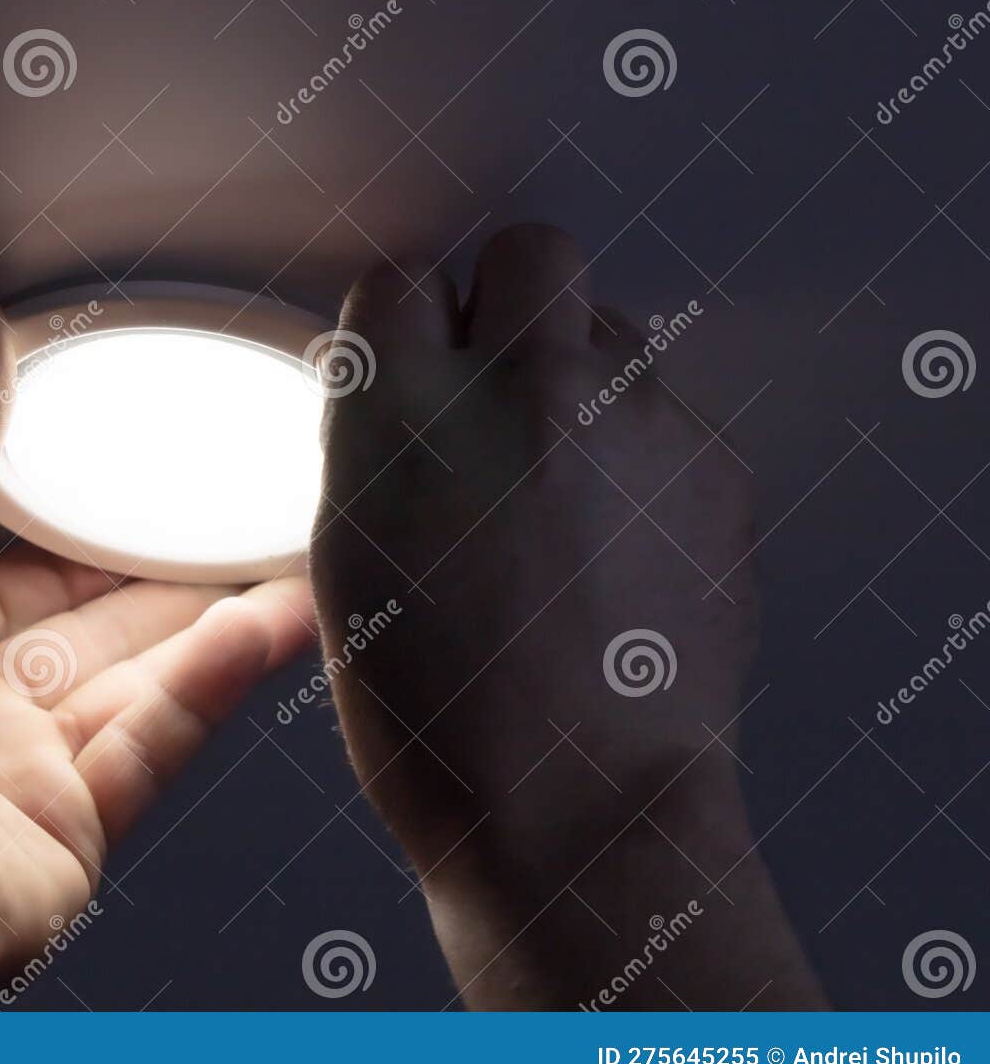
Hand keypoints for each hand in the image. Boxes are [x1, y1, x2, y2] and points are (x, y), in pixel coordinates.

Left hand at [0, 293, 314, 1007]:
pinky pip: (157, 738)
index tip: (148, 464)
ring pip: (139, 674)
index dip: (83, 514)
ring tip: (289, 556)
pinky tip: (269, 630)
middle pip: (90, 617)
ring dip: (214, 618)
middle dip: (165, 565)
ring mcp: (24, 770)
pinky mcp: (75, 829)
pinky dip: (216, 684)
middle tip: (240, 508)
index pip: (13, 559)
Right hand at [310, 225, 820, 1007]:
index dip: (404, 318)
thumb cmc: (443, 723)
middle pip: (527, 252)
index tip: (410, 352)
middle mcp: (521, 391)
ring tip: (558, 471)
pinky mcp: (713, 464)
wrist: (575, 811)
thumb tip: (396, 391)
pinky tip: (614, 530)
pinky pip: (668, 407)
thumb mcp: (349, 567)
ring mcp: (631, 421)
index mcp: (401, 418)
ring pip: (609, 323)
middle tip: (491, 380)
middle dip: (504, 301)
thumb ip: (374, 449)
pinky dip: (638, 447)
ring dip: (576, 371)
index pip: (398, 276)